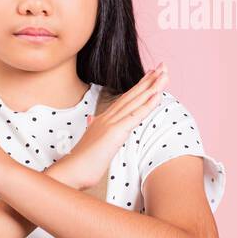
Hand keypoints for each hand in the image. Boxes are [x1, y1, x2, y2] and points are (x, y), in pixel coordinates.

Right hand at [56, 63, 169, 190]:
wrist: (71, 171)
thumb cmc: (81, 162)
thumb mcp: (90, 142)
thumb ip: (92, 128)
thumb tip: (91, 119)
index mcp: (102, 120)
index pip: (125, 100)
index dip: (138, 87)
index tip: (150, 76)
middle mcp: (107, 118)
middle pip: (132, 95)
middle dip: (149, 80)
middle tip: (163, 66)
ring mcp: (111, 124)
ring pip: (135, 101)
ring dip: (152, 87)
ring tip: (165, 74)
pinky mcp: (115, 132)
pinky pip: (135, 116)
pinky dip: (147, 104)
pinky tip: (157, 94)